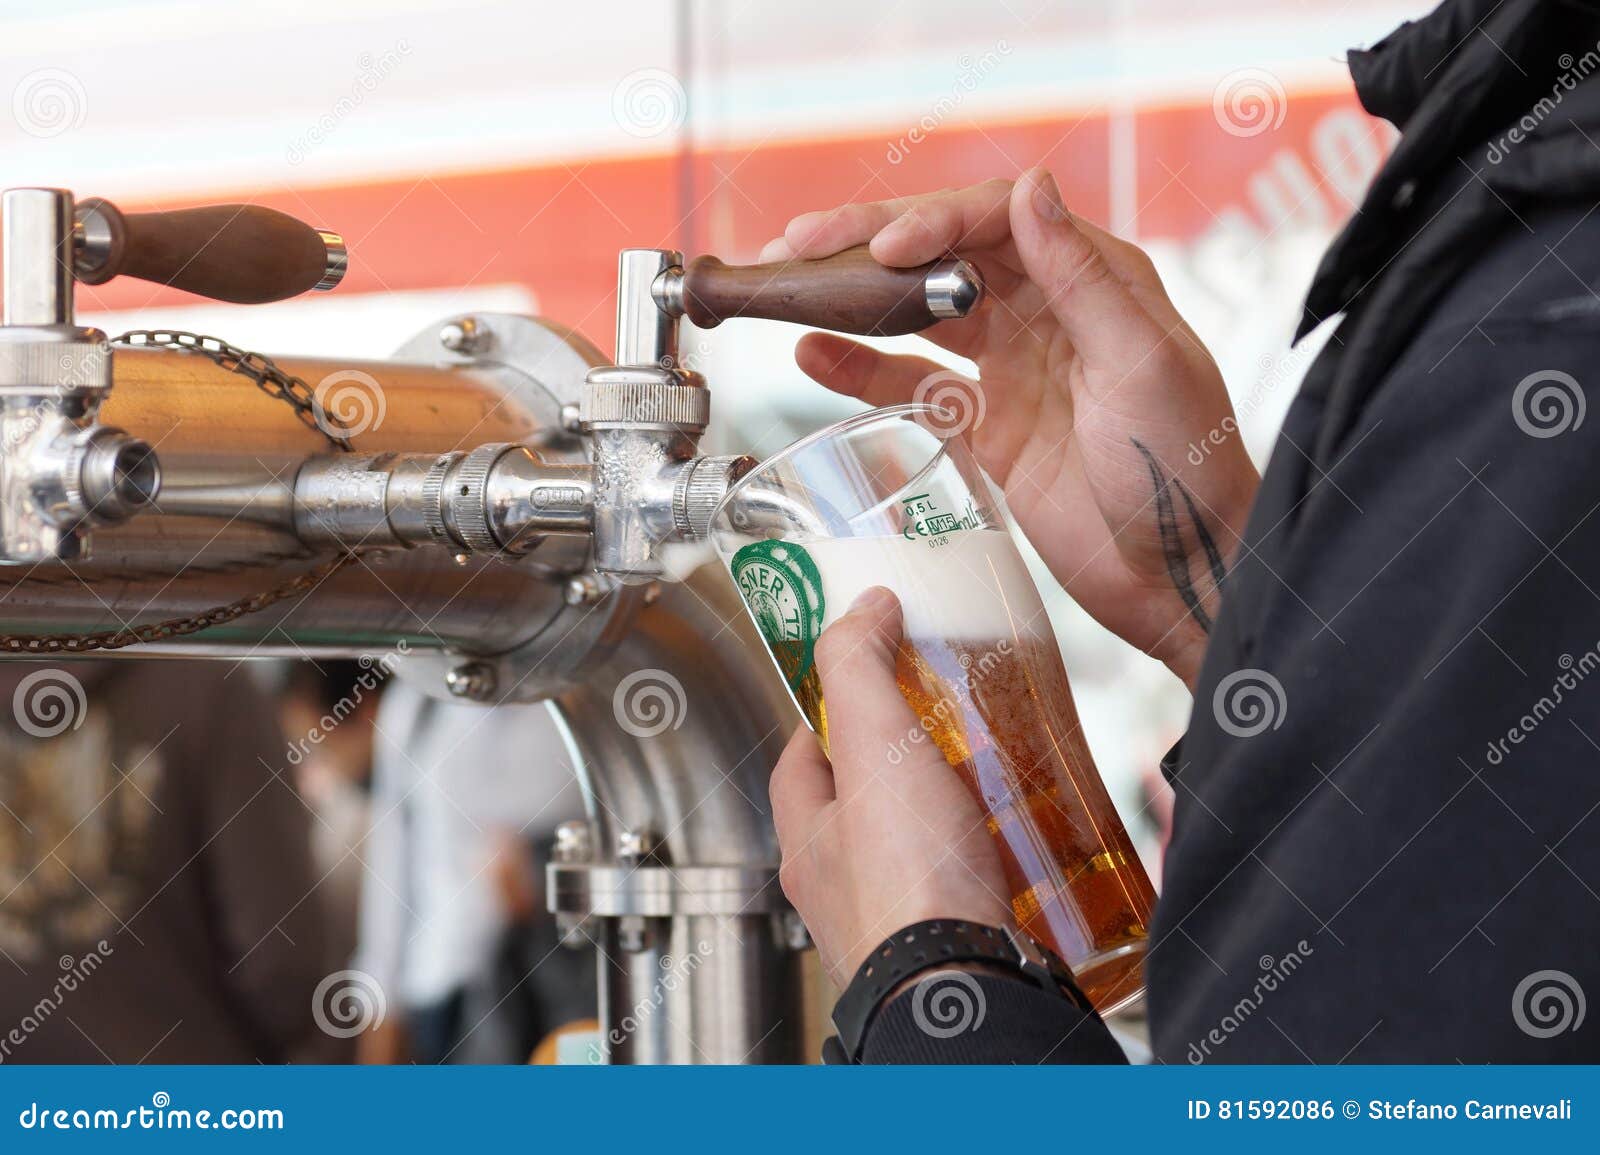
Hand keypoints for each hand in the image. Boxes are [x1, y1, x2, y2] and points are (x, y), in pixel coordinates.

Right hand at [764, 171, 1259, 687]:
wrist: (1184, 573)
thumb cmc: (1185, 467)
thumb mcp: (1141, 364)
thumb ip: (1081, 278)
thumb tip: (1031, 189)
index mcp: (1092, 279)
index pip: (996, 220)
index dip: (933, 221)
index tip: (885, 247)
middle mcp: (1046, 311)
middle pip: (943, 255)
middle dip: (868, 244)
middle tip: (800, 243)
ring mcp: (1011, 368)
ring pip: (917, 313)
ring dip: (853, 297)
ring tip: (786, 285)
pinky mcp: (986, 426)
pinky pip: (912, 383)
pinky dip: (862, 367)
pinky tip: (813, 353)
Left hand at [770, 585, 1013, 987]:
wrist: (968, 992)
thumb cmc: (910, 888)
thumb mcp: (872, 744)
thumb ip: (860, 667)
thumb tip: (861, 608)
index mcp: (810, 844)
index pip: (798, 762)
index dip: (826, 714)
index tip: (862, 679)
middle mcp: (846, 893)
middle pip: (864, 810)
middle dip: (903, 768)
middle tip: (950, 731)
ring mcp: (900, 927)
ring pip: (921, 854)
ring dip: (955, 818)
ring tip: (1002, 782)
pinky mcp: (959, 948)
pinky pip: (974, 893)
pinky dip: (999, 865)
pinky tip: (1035, 846)